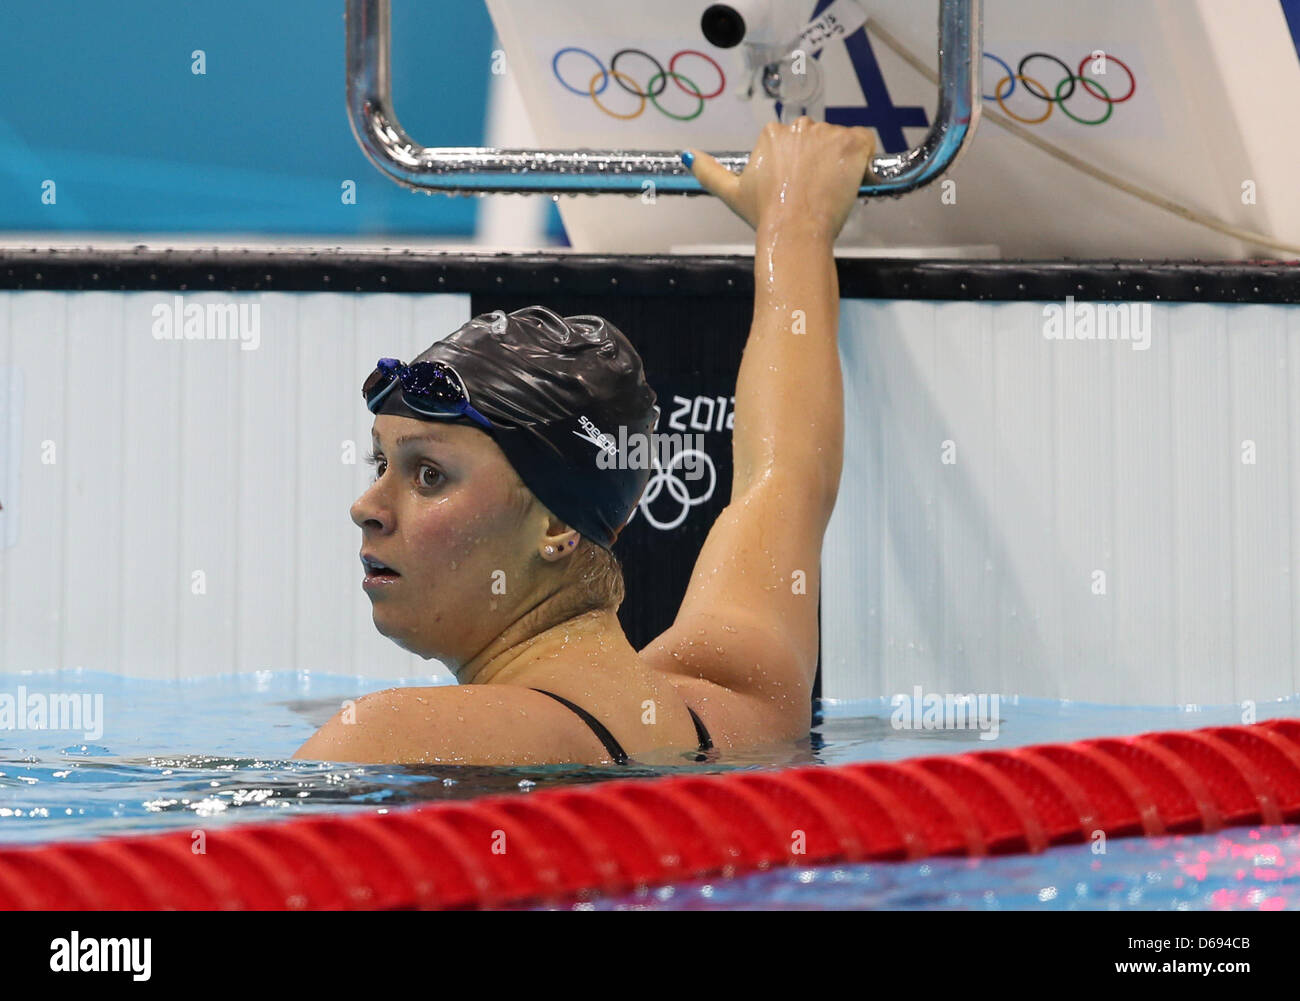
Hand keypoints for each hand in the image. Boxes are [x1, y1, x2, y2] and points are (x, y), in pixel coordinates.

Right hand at [684, 117, 875, 239]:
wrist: (794, 232)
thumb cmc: (765, 216)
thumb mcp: (731, 193)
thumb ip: (708, 171)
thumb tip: (686, 156)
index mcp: (772, 134)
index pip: (794, 143)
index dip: (799, 167)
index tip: (796, 189)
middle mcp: (799, 126)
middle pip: (817, 140)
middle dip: (819, 162)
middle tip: (814, 193)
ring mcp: (827, 133)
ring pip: (840, 143)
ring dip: (839, 163)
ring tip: (830, 192)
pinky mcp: (852, 143)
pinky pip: (866, 143)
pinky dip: (864, 160)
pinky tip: (853, 180)